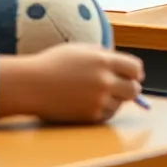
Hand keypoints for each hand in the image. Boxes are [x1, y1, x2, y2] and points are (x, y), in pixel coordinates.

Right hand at [0, 43, 144, 123]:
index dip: (135, 72)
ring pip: (121, 103)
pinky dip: (103, 109)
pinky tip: (87, 102)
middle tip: (122, 87)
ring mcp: (98, 100)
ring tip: (94, 93)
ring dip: (114, 99)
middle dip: (130, 88)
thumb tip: (123, 65)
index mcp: (103, 60)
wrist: (31, 84)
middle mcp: (104, 81)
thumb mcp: (80, 50)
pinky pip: (107, 114)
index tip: (132, 75)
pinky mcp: (90, 116)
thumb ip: (103, 55)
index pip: (135, 68)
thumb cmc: (53, 64)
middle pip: (134, 90)